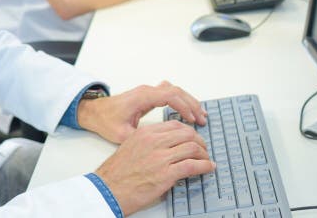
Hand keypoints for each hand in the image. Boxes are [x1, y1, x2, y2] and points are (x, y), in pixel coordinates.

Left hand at [77, 81, 206, 143]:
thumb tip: (158, 146)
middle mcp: (146, 91)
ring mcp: (147, 91)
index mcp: (142, 97)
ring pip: (174, 90)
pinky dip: (181, 100)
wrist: (94, 112)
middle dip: (191, 104)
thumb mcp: (122, 134)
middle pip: (176, 91)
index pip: (170, 96)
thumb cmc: (106, 121)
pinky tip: (187, 110)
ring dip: (188, 101)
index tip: (193, 120)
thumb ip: (140, 137)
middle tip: (202, 119)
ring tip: (200, 115)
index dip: (184, 107)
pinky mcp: (147, 95)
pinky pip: (169, 93)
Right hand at [94, 121, 214, 215]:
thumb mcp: (131, 146)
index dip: (189, 131)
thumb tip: (168, 147)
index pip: (175, 125)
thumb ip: (149, 142)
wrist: (108, 189)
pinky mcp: (166, 174)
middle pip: (187, 133)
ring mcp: (161, 157)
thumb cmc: (116, 173)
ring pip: (193, 147)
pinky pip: (193, 166)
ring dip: (204, 154)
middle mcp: (155, 141)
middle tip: (203, 149)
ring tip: (206, 160)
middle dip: (200, 141)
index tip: (194, 138)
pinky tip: (208, 168)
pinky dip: (204, 166)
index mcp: (146, 133)